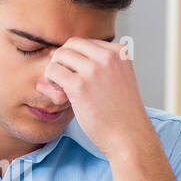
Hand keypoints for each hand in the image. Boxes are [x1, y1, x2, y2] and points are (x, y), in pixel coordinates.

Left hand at [41, 38, 154, 159]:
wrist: (130, 136)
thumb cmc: (120, 112)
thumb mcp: (116, 78)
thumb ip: (94, 65)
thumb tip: (54, 52)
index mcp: (119, 51)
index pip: (86, 43)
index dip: (75, 59)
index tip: (77, 77)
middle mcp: (108, 56)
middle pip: (71, 44)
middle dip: (63, 61)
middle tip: (65, 81)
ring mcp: (94, 70)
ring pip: (59, 55)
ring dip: (55, 70)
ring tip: (62, 89)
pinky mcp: (80, 85)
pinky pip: (53, 71)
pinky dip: (51, 81)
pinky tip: (60, 95)